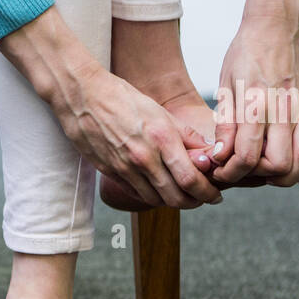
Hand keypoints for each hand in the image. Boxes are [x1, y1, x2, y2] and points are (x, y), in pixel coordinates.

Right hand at [0, 8, 221, 208]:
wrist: (82, 96)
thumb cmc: (122, 98)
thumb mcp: (160, 112)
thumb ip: (185, 136)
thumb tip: (208, 153)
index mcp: (161, 139)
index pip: (191, 178)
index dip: (207, 192)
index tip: (216, 195)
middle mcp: (143, 157)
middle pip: (176, 196)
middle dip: (194, 202)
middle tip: (202, 199)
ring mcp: (124, 168)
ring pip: (156, 199)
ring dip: (173, 202)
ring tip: (183, 195)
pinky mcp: (109, 172)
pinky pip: (135, 193)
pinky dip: (151, 196)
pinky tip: (158, 190)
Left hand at [211, 0, 298, 186]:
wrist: (276, 27)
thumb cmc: (245, 55)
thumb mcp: (226, 87)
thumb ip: (226, 124)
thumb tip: (220, 157)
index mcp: (257, 103)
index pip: (247, 155)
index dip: (230, 171)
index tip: (219, 170)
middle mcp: (284, 110)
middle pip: (278, 166)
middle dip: (255, 177)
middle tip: (240, 171)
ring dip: (283, 176)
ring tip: (263, 172)